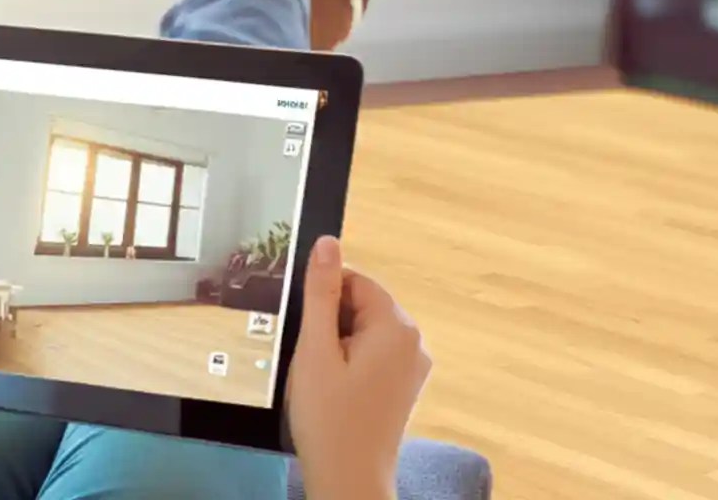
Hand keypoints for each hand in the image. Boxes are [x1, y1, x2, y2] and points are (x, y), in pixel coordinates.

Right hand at [285, 237, 431, 499]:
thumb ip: (320, 292)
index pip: (356, 281)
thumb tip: (328, 242)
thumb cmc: (328, 417)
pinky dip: (350, 362)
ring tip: (323, 378)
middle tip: (311, 358)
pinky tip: (336, 389)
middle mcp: (414, 341)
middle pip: (363, 304)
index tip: (304, 327)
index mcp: (396, 326)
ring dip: (338, 343)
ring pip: (365, 330)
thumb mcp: (315, 348)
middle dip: (331, 322)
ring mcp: (413, 365)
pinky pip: (374, 354)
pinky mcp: (405, 385)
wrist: (349, 478)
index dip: (323, 297)